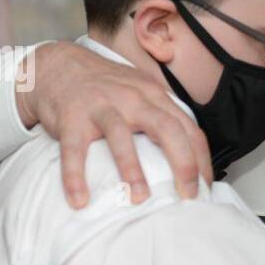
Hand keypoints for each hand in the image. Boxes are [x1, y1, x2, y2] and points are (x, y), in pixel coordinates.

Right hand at [15, 41, 212, 208]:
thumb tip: (188, 160)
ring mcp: (101, 106)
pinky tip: (80, 200)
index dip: (202, 160)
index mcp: (154, 96)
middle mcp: (132, 98)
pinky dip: (75, 176)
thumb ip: (163, 117)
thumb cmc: (105, 88)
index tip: (206, 189)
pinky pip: (74, 150)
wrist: (58, 64)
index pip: (189, 128)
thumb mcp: (141, 93)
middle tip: (188, 196)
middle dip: (183, 164)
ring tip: (140, 198)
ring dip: (132, 170)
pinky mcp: (71, 117)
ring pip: (121, 137)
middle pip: (167, 129)